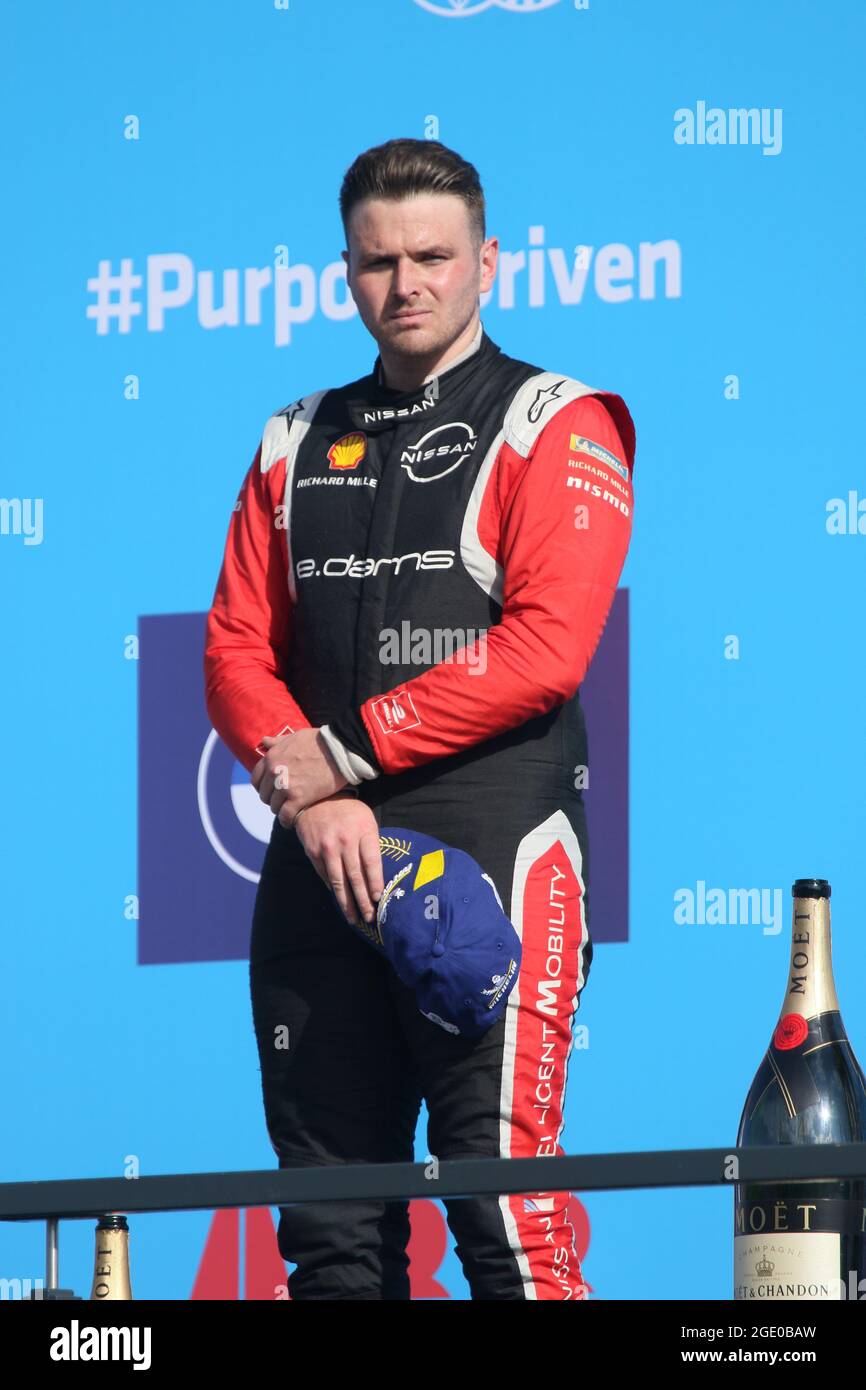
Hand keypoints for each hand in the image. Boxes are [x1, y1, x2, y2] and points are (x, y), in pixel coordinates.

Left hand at [251, 728, 346, 826]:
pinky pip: (285, 815)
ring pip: (274, 806)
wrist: (341, 749)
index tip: (272, 790)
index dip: (264, 786)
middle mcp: (274, 772)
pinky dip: (287, 820)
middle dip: (273, 798)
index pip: (256, 779)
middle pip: (265, 795)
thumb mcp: (296, 736)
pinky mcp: (298, 798)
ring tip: (291, 810)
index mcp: (272, 757)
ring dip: (281, 809)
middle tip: (284, 801)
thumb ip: (279, 741)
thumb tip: (265, 741)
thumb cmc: (321, 740)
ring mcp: (285, 786)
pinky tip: (292, 821)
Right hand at [294, 794, 383, 926]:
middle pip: (356, 877)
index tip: (379, 899)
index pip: (372, 863)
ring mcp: (327, 848)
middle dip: (363, 900)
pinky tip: (340, 901)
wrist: (316, 799)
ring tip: (354, 918)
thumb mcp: (366, 820)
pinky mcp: (313, 852)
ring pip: (338, 881)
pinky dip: (333, 890)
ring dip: (347, 903)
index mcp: (364, 832)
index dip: (375, 883)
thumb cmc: (349, 812)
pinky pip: (325, 876)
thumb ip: (371, 845)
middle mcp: (345, 841)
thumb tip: (377, 876)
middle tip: (369, 917)